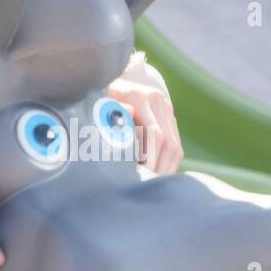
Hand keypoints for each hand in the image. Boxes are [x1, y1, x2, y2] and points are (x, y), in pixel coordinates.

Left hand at [107, 53, 182, 173]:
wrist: (105, 83)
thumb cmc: (95, 102)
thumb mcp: (98, 108)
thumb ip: (110, 118)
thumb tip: (126, 118)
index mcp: (138, 95)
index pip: (154, 134)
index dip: (150, 159)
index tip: (141, 177)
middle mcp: (156, 98)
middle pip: (169, 142)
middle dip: (160, 168)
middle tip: (149, 186)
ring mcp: (165, 106)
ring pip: (175, 146)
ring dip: (166, 168)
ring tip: (154, 184)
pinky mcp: (169, 115)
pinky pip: (175, 144)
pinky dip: (168, 162)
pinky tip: (158, 174)